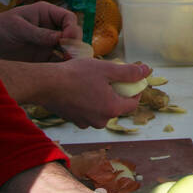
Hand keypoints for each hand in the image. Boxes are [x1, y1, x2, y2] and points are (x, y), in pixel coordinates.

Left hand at [0, 1, 79, 61]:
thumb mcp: (19, 28)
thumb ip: (39, 33)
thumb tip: (61, 39)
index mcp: (47, 14)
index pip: (69, 18)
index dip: (72, 28)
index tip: (66, 39)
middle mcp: (51, 28)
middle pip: (72, 34)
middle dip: (74, 44)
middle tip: (69, 54)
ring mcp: (48, 42)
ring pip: (68, 49)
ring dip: (70, 56)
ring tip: (67, 63)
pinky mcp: (43, 56)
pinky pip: (57, 61)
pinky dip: (61, 65)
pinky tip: (60, 70)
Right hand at [33, 58, 153, 128]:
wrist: (45, 84)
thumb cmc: (75, 75)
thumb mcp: (106, 69)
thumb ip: (128, 72)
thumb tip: (147, 71)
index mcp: (112, 109)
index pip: (133, 103)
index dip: (135, 90)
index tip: (131, 79)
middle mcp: (100, 121)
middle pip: (117, 107)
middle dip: (118, 93)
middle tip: (111, 78)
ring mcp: (86, 122)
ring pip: (102, 109)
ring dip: (103, 97)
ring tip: (95, 82)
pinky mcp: (74, 120)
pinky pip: (89, 111)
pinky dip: (90, 102)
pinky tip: (82, 89)